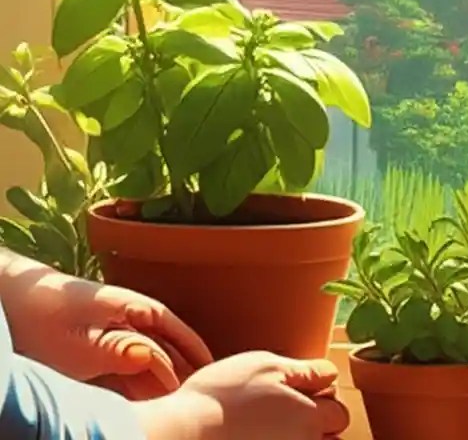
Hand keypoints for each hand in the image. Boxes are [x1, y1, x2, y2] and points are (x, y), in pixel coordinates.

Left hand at [0, 252, 211, 398]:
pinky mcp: (91, 348)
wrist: (5, 301)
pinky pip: (123, 367)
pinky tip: (141, 397)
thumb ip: (121, 351)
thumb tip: (158, 360)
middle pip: (163, 346)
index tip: (214, 368)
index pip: (175, 331)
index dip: (195, 350)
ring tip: (176, 399)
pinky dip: (136, 382)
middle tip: (201, 391)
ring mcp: (109, 333)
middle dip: (182, 367)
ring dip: (159, 378)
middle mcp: (125, 319)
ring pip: (144, 358)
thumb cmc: (38, 319)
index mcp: (132, 309)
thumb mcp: (80, 342)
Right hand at [135, 352, 349, 439]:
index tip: (297, 394)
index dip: (321, 399)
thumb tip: (331, 375)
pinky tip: (254, 436)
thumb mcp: (265, 366)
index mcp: (311, 419)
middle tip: (283, 414)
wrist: (181, 435)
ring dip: (299, 436)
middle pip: (328, 438)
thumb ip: (305, 372)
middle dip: (316, 426)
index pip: (339, 413)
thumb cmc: (221, 398)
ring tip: (269, 429)